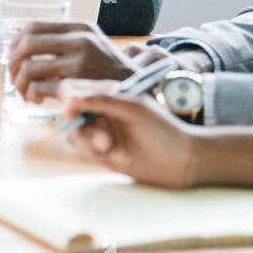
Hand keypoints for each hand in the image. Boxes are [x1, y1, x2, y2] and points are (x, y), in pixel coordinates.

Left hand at [9, 21, 149, 102]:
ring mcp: (80, 60)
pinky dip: (32, 93)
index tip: (12, 56)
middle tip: (13, 76)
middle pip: (27, 44)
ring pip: (30, 67)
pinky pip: (41, 86)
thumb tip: (23, 44)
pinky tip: (36, 99)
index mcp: (80, 26)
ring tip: (24, 92)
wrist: (140, 90)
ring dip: (20, 82)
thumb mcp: (92, 45)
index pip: (34, 26)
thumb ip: (66, 42)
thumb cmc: (109, 71)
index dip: (16, 41)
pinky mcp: (79, 82)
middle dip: (13, 62)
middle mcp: (80, 39)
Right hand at [58, 79, 199, 188]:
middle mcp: (101, 111)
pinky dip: (98, 158)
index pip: (74, 90)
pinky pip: (84, 153)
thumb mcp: (134, 109)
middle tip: (106, 144)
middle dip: (86, 132)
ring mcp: (101, 132)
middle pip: (71, 117)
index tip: (71, 114)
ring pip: (76, 137)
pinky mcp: (103, 152)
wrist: (184, 162)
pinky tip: (119, 160)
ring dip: (92, 147)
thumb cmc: (163, 131)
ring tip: (116, 154)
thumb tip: (69, 97)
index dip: (68, 103)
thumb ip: (102, 100)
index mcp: (108, 93)